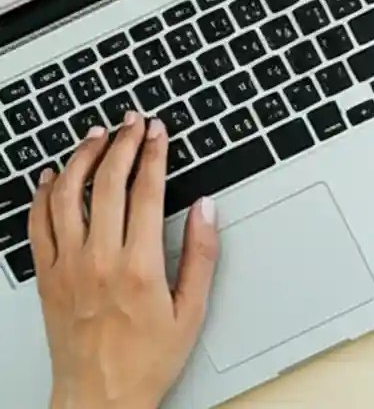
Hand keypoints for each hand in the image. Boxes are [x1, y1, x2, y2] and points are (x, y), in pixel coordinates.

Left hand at [29, 112, 219, 408]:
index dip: (153, 154)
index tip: (158, 132)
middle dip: (121, 144)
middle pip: (106, 183)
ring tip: (95, 137)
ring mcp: (66, 266)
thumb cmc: (146, 359)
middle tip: (131, 122)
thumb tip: (205, 209)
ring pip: (66, 196)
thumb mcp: (191, 309)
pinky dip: (42, 193)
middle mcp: (98, 260)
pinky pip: (36, 223)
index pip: (146, 191)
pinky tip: (53, 176)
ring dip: (81, 159)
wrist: (98, 396)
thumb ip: (201, 253)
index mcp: (139, 266)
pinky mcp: (45, 277)